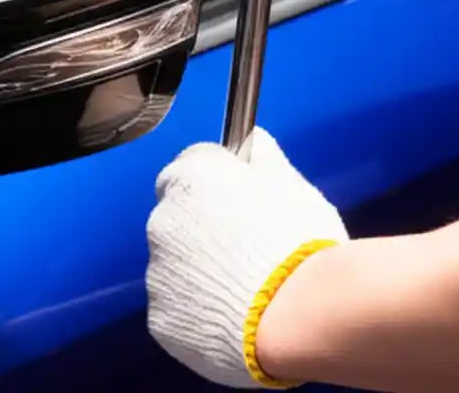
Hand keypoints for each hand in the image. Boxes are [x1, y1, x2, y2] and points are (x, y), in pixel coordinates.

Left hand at [145, 128, 347, 387]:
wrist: (298, 317)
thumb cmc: (299, 245)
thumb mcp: (291, 184)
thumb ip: (262, 156)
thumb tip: (252, 139)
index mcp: (190, 179)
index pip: (193, 163)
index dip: (219, 179)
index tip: (242, 196)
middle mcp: (163, 221)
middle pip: (180, 215)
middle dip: (206, 226)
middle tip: (250, 248)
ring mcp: (159, 273)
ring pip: (177, 264)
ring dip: (202, 270)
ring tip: (248, 291)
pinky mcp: (162, 318)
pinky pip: (179, 308)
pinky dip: (199, 311)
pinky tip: (235, 318)